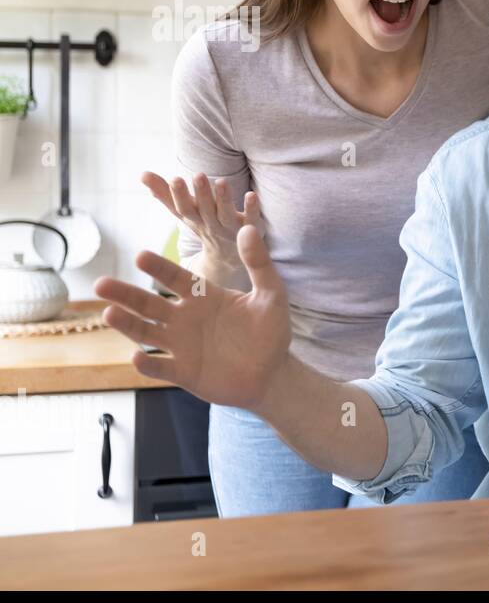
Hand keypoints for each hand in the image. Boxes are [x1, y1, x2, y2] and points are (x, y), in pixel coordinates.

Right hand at [93, 225, 290, 411]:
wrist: (273, 374)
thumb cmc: (271, 332)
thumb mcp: (271, 294)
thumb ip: (259, 263)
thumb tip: (249, 228)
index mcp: (204, 297)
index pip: (177, 278)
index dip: (160, 269)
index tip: (141, 255)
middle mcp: (186, 318)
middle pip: (150, 304)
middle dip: (126, 294)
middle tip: (100, 284)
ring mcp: (182, 346)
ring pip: (147, 333)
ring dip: (127, 325)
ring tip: (109, 313)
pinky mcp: (184, 372)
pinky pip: (161, 367)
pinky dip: (148, 364)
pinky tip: (137, 357)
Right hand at [141, 170, 261, 269]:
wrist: (229, 256)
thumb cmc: (204, 224)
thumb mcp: (184, 212)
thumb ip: (165, 194)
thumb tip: (142, 174)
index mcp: (194, 219)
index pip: (184, 208)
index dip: (179, 195)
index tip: (175, 179)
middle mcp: (211, 224)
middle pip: (205, 210)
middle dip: (201, 194)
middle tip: (197, 175)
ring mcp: (231, 228)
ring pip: (226, 214)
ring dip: (224, 199)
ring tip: (222, 181)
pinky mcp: (251, 230)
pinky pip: (252, 219)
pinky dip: (252, 209)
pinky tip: (252, 195)